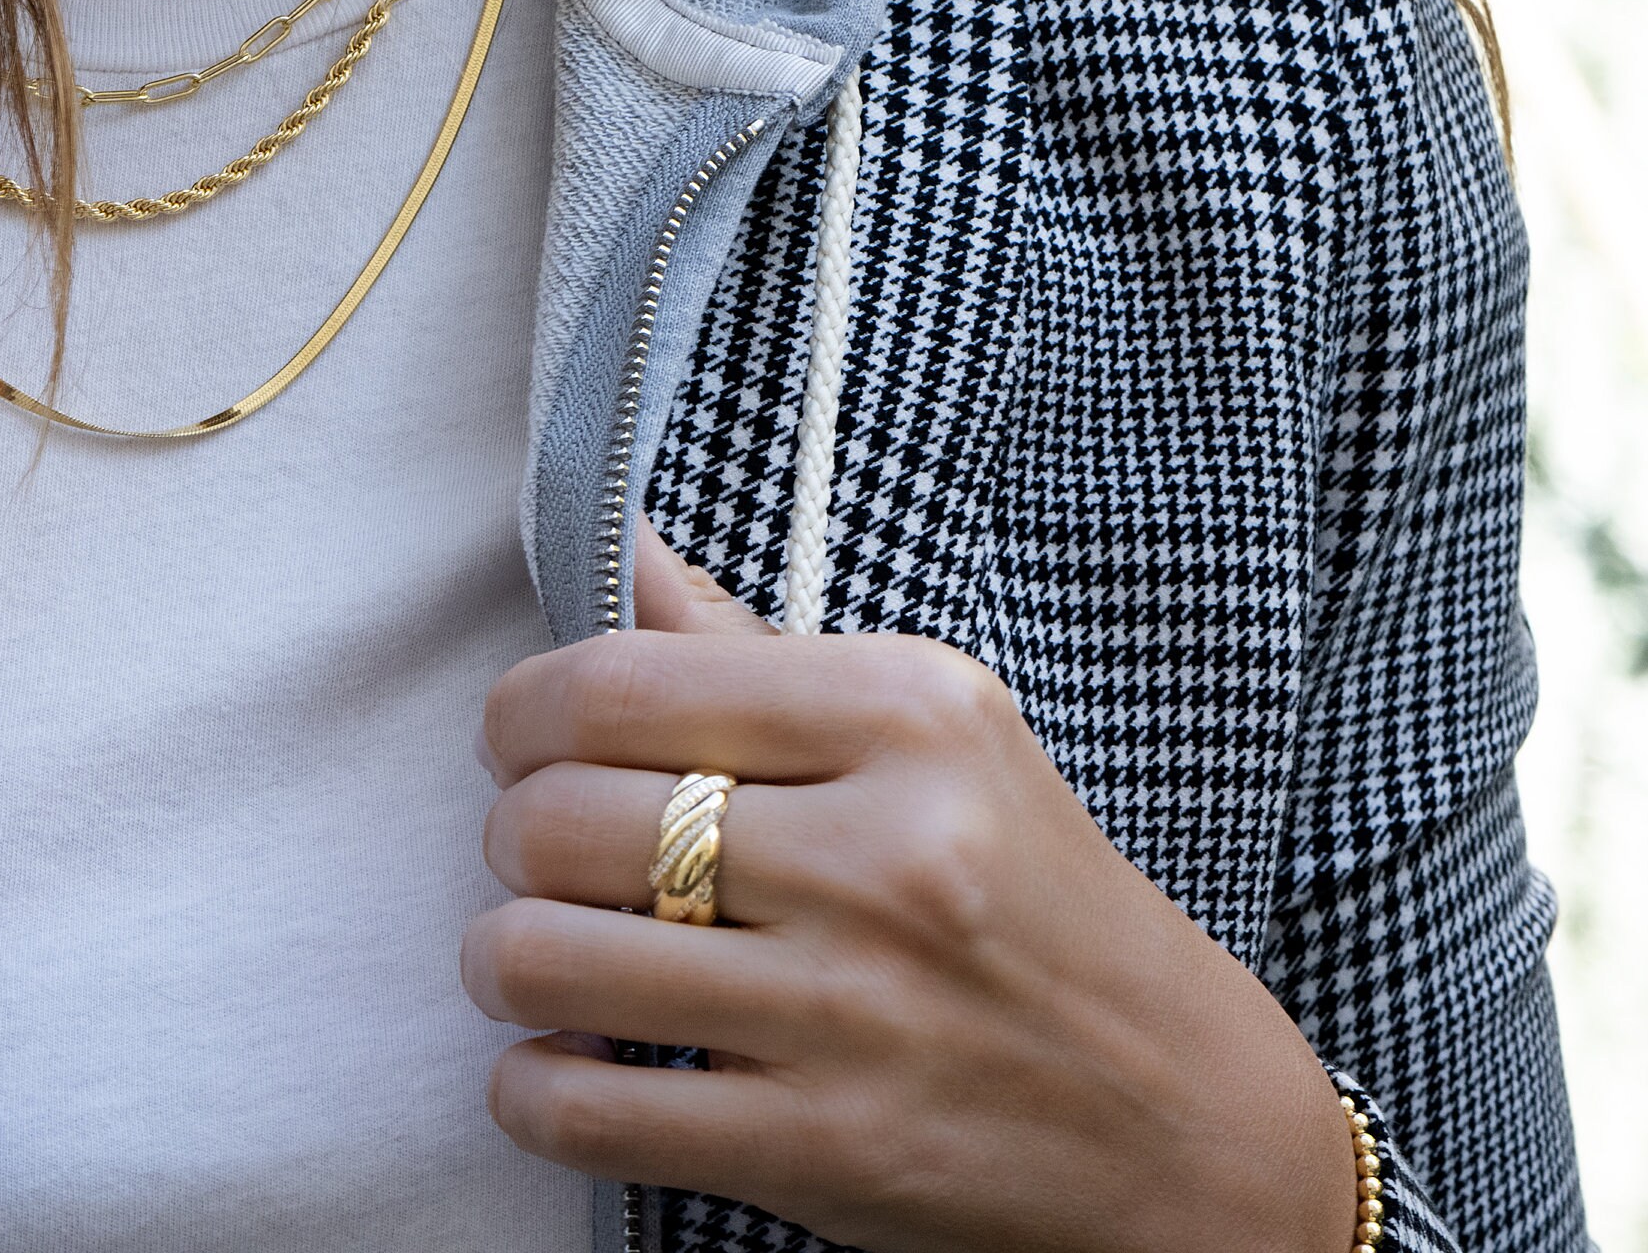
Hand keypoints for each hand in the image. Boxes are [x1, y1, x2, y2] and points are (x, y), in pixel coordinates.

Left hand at [463, 531, 1353, 1252]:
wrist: (1191, 1127)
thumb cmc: (1031, 906)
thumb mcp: (934, 742)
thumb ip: (757, 652)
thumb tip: (625, 546)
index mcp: (906, 715)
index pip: (613, 683)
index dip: (521, 716)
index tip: (523, 745)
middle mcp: (883, 853)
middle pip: (556, 819)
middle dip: (509, 842)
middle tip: (541, 861)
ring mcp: (853, 1008)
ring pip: (539, 959)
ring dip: (503, 963)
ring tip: (538, 961)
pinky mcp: (824, 1148)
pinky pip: (578, 1111)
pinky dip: (534, 1091)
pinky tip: (570, 1067)